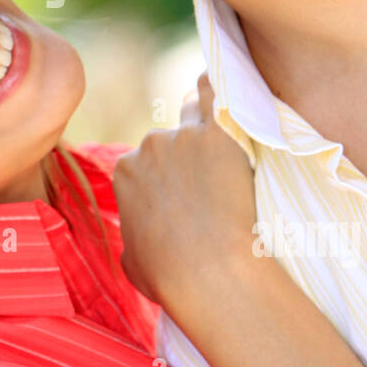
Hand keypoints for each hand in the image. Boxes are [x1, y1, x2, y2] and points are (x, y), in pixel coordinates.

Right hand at [113, 73, 256, 307]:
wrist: (210, 275)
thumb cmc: (171, 278)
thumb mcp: (132, 263)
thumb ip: (134, 237)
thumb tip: (140, 240)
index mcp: (125, 173)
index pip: (147, 161)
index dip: (168, 175)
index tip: (187, 192)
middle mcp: (149, 147)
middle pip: (170, 137)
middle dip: (187, 152)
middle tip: (212, 176)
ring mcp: (182, 138)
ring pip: (194, 111)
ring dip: (206, 121)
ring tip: (228, 140)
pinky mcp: (217, 135)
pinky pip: (216, 93)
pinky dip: (221, 89)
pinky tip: (240, 88)